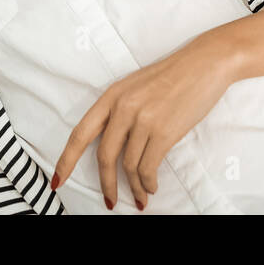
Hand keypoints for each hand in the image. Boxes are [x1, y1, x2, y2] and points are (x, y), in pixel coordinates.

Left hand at [53, 37, 233, 210]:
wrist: (205, 63)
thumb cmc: (174, 75)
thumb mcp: (136, 86)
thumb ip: (121, 110)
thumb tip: (114, 144)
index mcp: (112, 95)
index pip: (80, 133)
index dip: (66, 160)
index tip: (58, 180)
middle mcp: (123, 107)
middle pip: (104, 156)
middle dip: (105, 184)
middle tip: (110, 201)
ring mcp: (143, 120)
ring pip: (128, 166)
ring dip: (134, 187)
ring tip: (140, 195)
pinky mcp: (164, 132)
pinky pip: (147, 168)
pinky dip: (147, 183)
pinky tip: (151, 186)